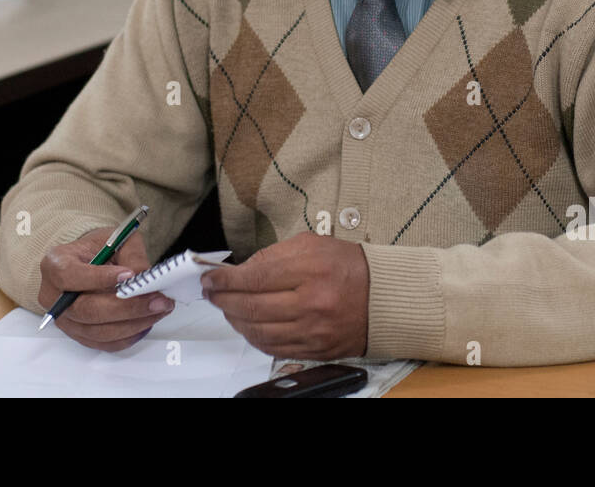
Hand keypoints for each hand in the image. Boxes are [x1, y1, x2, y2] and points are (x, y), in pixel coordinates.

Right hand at [36, 228, 173, 351]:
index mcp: (55, 264)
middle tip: (157, 300)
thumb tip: (143, 278)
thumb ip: (131, 256)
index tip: (128, 275)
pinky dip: (129, 335)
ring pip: (97, 331)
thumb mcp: (117, 239)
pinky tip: (147, 321)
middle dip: (126, 307)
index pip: (70, 276)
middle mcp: (53, 295)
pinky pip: (104, 343)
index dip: (99, 278)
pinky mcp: (79, 335)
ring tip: (159, 309)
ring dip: (133, 324)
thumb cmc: (100, 249)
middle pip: (86, 310)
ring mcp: (65, 319)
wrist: (92, 261)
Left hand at [200, 231, 369, 360]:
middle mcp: (312, 303)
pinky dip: (254, 338)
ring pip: (258, 331)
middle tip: (212, 293)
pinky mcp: (316, 350)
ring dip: (235, 320)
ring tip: (227, 309)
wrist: (384, 297)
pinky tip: (248, 326)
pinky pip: (273, 348)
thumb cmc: (348, 267)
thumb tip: (240, 271)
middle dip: (223, 300)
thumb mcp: (312, 245)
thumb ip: (274, 255)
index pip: (255, 276)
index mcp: (311, 269)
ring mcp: (313, 330)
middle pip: (251, 307)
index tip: (210, 278)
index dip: (225, 280)